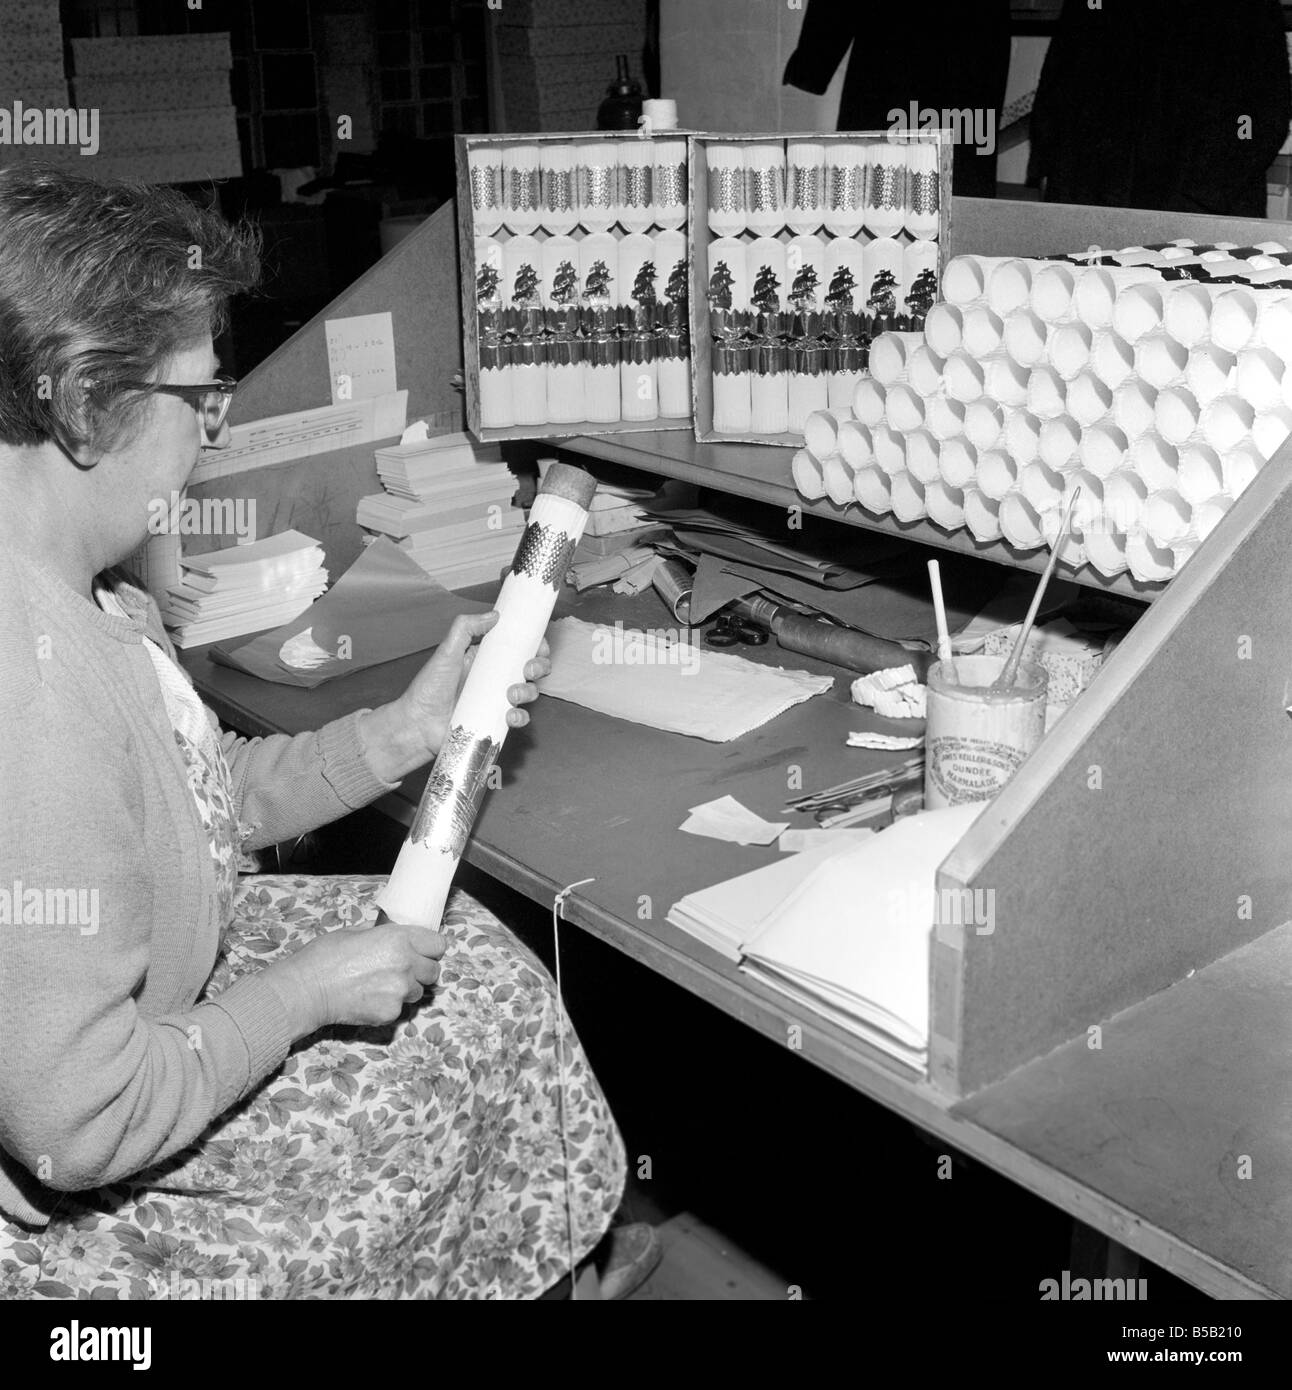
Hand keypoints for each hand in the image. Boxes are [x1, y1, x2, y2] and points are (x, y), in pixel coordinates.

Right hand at [277, 919, 449, 1030]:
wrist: (305, 990)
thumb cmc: (324, 957)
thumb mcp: (355, 931)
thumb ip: (381, 933)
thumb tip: (392, 932)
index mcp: (399, 938)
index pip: (438, 944)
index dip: (429, 948)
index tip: (421, 951)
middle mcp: (406, 963)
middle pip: (433, 971)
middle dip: (420, 971)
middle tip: (399, 971)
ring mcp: (400, 990)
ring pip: (418, 992)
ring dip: (405, 989)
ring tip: (378, 986)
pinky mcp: (391, 1013)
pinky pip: (400, 1009)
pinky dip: (389, 1006)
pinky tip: (368, 1000)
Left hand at [357, 613, 551, 781]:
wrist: (419, 725)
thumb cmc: (428, 688)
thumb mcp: (446, 651)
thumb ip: (466, 628)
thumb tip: (495, 615)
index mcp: (486, 657)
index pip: (518, 646)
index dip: (534, 644)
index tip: (539, 644)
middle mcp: (494, 677)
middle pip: (531, 668)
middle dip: (538, 666)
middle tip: (528, 669)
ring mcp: (496, 699)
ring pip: (529, 692)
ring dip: (528, 691)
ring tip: (510, 695)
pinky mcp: (495, 720)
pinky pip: (519, 718)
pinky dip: (521, 717)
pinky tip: (510, 715)